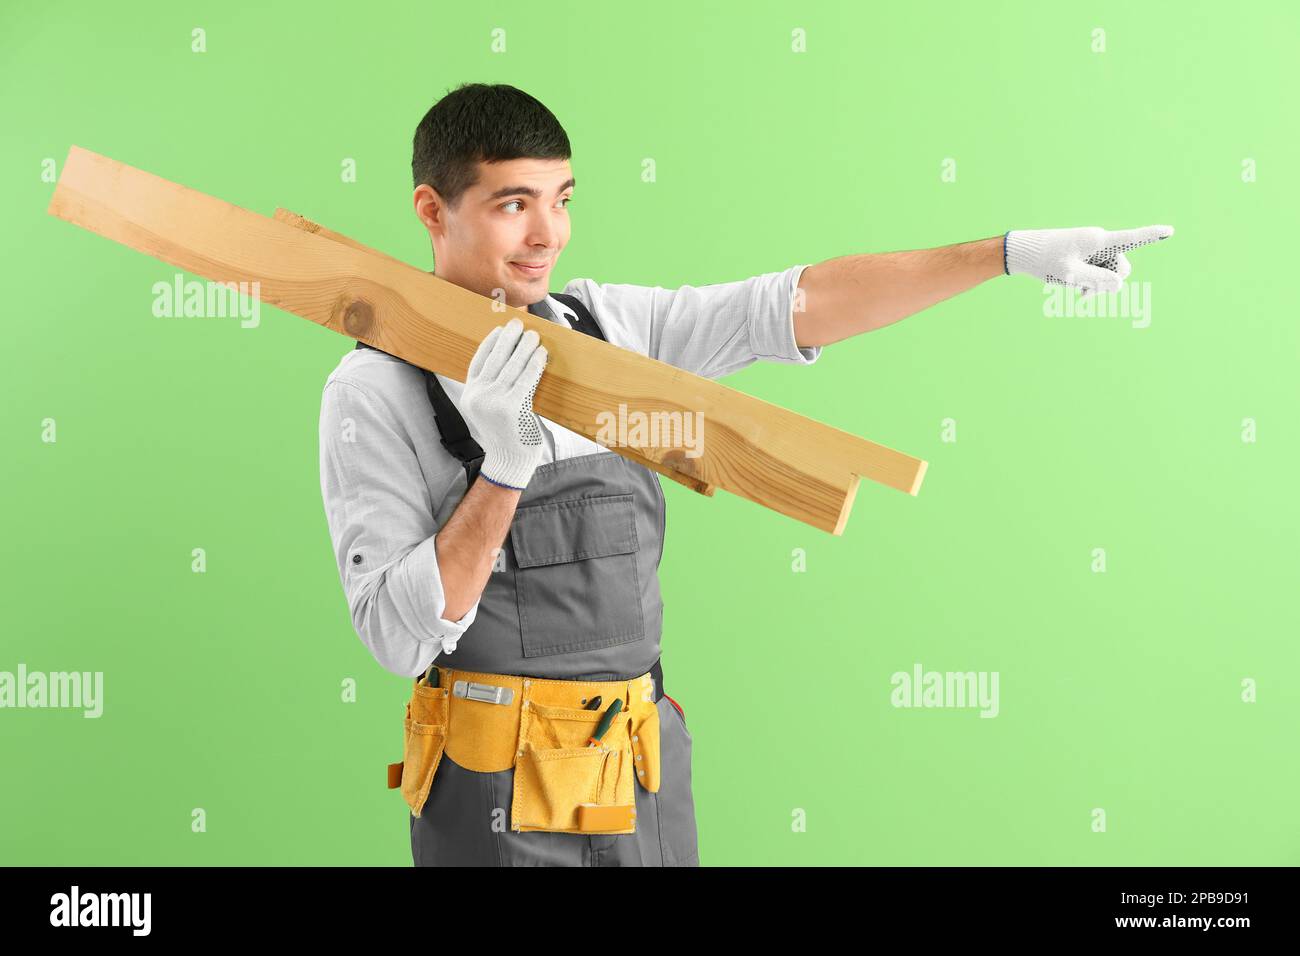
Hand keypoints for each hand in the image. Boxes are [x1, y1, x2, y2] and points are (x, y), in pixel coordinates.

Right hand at [459, 317, 548, 490]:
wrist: (508, 462)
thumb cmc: (505, 433)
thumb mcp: (488, 409)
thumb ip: (491, 388)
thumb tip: (508, 358)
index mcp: (469, 394)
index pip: (478, 360)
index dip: (490, 342)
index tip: (500, 329)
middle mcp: (478, 396)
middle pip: (495, 358)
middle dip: (509, 338)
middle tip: (519, 324)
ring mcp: (494, 402)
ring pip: (512, 365)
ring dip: (524, 347)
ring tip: (534, 336)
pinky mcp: (512, 408)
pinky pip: (526, 378)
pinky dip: (535, 364)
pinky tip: (541, 355)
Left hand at [1004, 225, 1172, 296]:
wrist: (1023, 252)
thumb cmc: (1045, 261)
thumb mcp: (1071, 276)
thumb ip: (1098, 281)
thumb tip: (1120, 284)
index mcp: (1098, 240)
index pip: (1131, 238)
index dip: (1152, 236)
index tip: (1171, 230)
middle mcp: (1099, 241)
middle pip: (1121, 267)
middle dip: (1109, 283)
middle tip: (1085, 297)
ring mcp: (1093, 248)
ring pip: (1109, 272)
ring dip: (1098, 285)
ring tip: (1076, 293)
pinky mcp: (1086, 253)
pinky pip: (1098, 270)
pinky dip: (1091, 281)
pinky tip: (1077, 290)